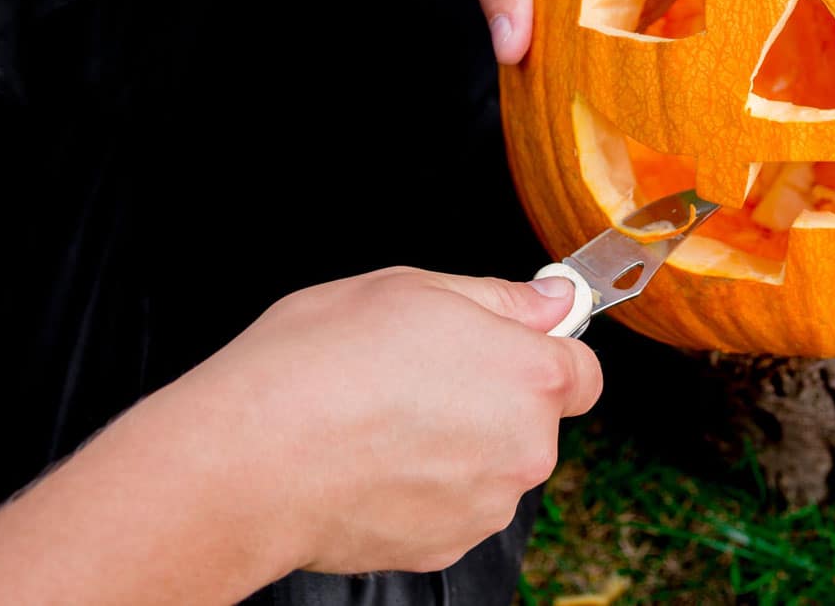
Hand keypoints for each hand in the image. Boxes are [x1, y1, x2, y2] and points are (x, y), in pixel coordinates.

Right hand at [0, 267, 597, 602]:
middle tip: (421, 376)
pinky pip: (452, 508)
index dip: (545, 354)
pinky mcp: (444, 547)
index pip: (583, 371)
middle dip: (494, 399)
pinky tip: (372, 464)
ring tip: (385, 422)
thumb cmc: (321, 363)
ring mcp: (486, 504)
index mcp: (529, 375)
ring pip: (491, 466)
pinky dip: (425, 490)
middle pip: (534, 420)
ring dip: (458, 447)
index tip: (506, 348)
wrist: (251, 460)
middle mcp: (524, 447)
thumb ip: (500, 298)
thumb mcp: (411, 288)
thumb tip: (551, 301)